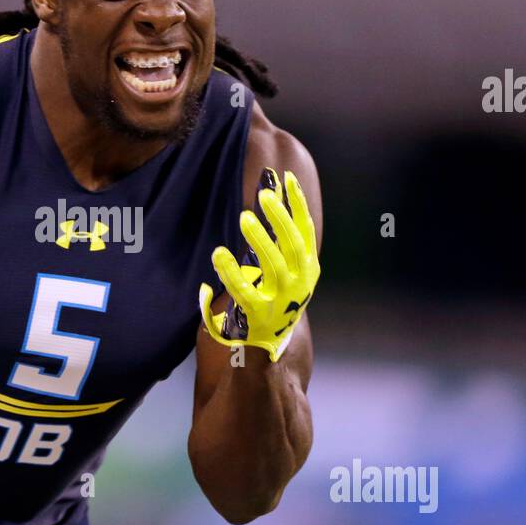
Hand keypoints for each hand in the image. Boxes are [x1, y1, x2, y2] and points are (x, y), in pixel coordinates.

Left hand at [199, 167, 320, 362]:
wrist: (271, 344)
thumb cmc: (274, 297)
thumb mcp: (283, 268)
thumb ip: (277, 238)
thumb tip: (268, 192)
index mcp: (307, 267)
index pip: (305, 230)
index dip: (298, 204)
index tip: (287, 179)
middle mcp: (301, 282)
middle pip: (293, 244)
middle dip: (280, 218)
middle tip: (263, 196)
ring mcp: (282, 300)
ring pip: (274, 266)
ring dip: (260, 241)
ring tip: (244, 218)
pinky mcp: (259, 316)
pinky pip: (244, 291)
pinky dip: (231, 273)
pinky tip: (218, 254)